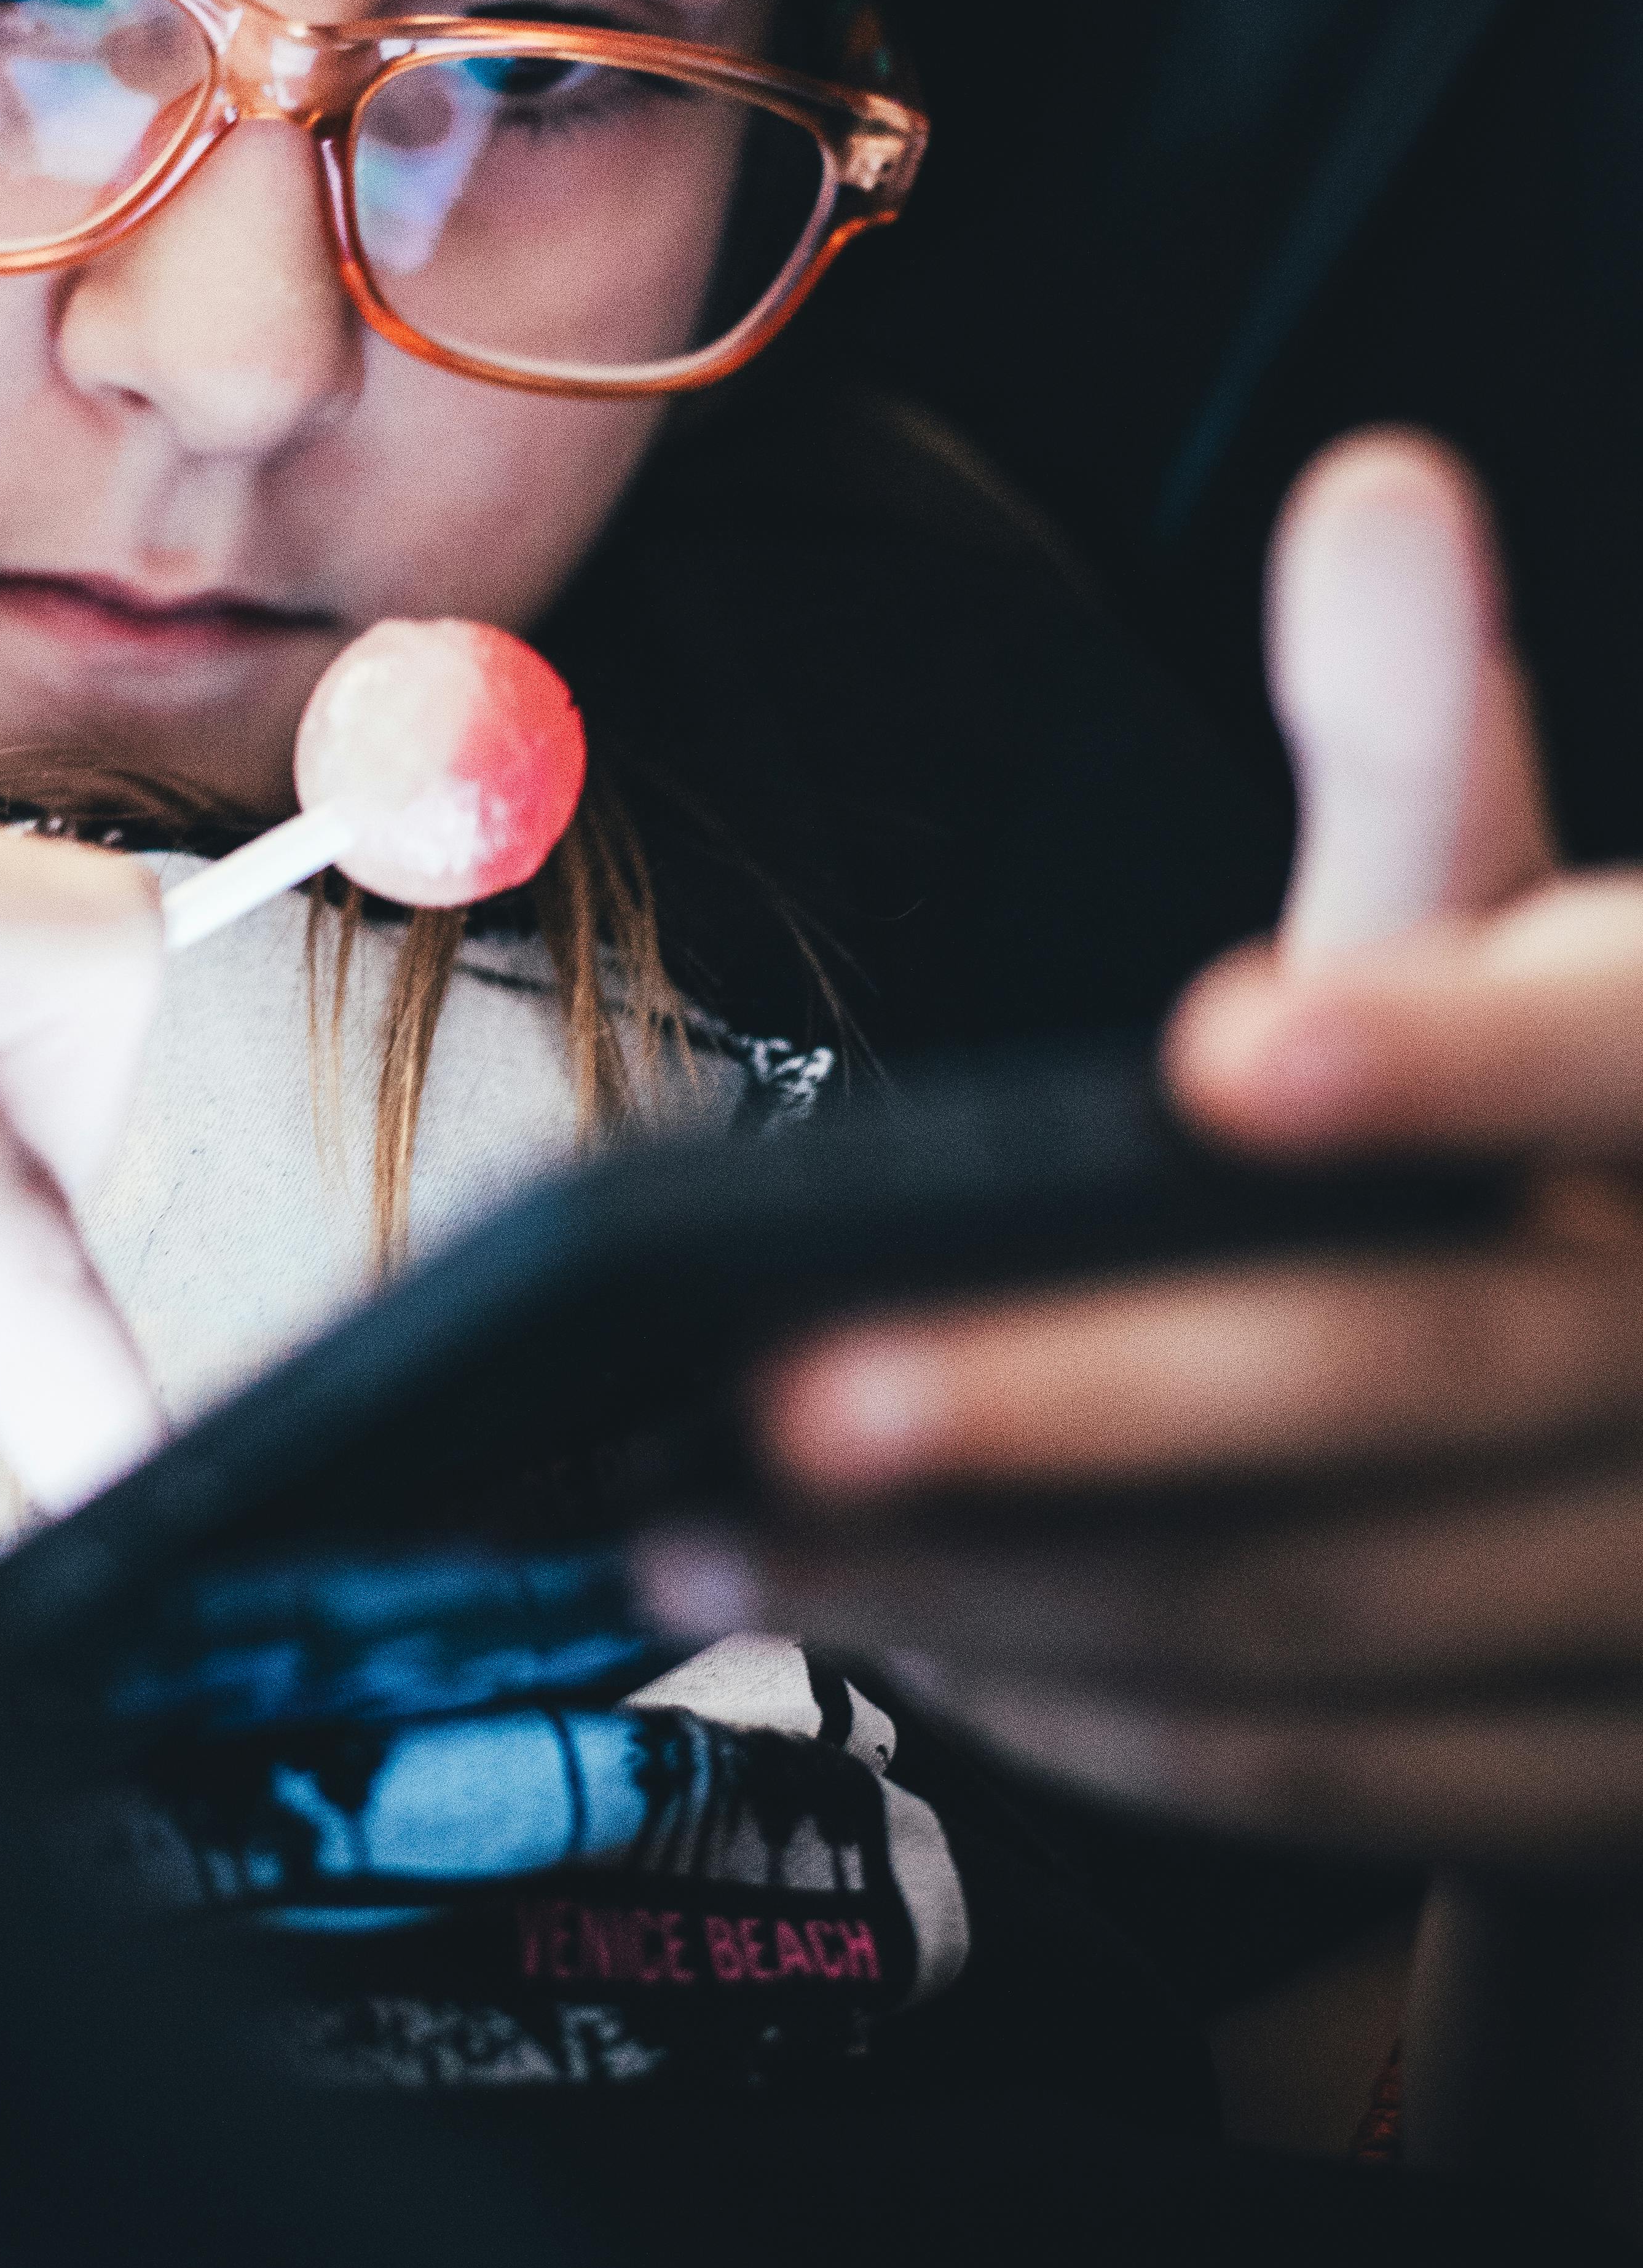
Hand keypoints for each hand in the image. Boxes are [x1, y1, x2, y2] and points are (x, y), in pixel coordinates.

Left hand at [649, 435, 1642, 1870]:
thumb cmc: (1558, 1141)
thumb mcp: (1520, 936)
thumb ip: (1427, 740)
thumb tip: (1375, 491)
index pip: (1635, 1053)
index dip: (1456, 1054)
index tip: (1229, 1050)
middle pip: (1410, 1377)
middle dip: (1090, 1402)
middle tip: (788, 1384)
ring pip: (1328, 1610)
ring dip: (1012, 1594)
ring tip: (716, 1525)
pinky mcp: (1599, 1771)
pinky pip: (1337, 1776)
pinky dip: (1108, 1726)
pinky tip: (900, 1650)